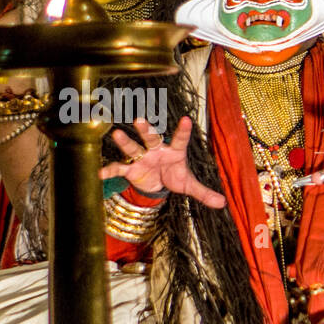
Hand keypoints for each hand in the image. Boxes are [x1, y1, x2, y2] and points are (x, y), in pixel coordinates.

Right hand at [99, 116, 225, 208]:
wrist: (157, 184)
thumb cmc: (174, 177)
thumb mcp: (189, 185)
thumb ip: (204, 193)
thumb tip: (222, 203)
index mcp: (174, 151)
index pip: (180, 140)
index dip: (183, 131)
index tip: (187, 119)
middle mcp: (156, 150)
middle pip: (152, 138)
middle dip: (146, 129)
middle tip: (139, 120)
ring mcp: (142, 157)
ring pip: (133, 147)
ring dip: (125, 142)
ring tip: (117, 134)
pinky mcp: (131, 168)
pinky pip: (120, 168)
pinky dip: (110, 170)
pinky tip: (100, 173)